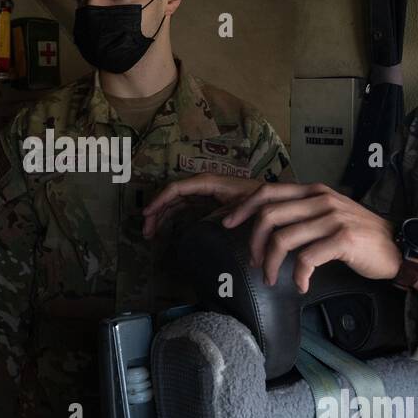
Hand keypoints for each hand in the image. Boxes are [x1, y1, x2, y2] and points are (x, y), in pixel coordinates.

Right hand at [142, 174, 264, 239]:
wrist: (270, 197)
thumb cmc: (259, 198)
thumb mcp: (249, 204)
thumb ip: (236, 211)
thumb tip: (223, 223)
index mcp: (208, 183)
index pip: (176, 189)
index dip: (159, 201)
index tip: (147, 215)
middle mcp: (201, 185)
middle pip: (171, 196)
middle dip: (156, 212)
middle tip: (147, 233)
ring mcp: (203, 193)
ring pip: (174, 202)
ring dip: (161, 216)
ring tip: (151, 235)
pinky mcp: (206, 201)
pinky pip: (183, 207)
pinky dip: (172, 217)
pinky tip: (165, 230)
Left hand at [220, 182, 402, 289]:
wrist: (397, 247)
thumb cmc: (359, 236)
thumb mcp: (328, 215)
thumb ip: (302, 214)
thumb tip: (266, 224)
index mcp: (313, 191)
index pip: (267, 191)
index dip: (243, 207)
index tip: (228, 225)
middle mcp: (321, 199)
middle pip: (268, 215)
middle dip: (253, 242)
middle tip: (255, 263)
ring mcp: (332, 218)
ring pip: (283, 239)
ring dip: (272, 264)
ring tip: (273, 279)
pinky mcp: (343, 239)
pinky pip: (307, 258)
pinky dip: (299, 276)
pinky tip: (301, 285)